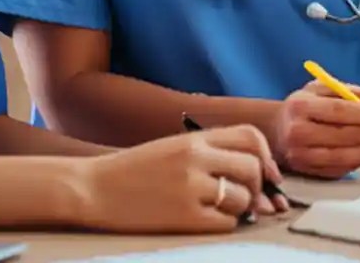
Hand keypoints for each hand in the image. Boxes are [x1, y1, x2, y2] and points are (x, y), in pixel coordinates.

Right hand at [76, 125, 286, 232]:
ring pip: (243, 198)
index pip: (251, 136)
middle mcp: (195, 158)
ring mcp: (190, 188)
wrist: (92, 188)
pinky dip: (224, 224)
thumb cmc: (133, 171)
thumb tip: (257, 174)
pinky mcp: (183, 217)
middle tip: (247, 197)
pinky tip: (207, 220)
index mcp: (194, 138)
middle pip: (253, 168)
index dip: (267, 156)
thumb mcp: (172, 147)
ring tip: (219, 209)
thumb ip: (209, 153)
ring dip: (240, 208)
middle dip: (259, 187)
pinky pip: (226, 223)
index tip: (267, 174)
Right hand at [273, 80, 359, 178]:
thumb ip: (350, 90)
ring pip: (354, 156)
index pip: (347, 112)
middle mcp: (300, 135)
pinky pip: (348, 168)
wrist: (275, 132)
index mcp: (301, 108)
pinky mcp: (312, 173)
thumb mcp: (320, 87)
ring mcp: (304, 158)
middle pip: (353, 136)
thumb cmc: (304, 106)